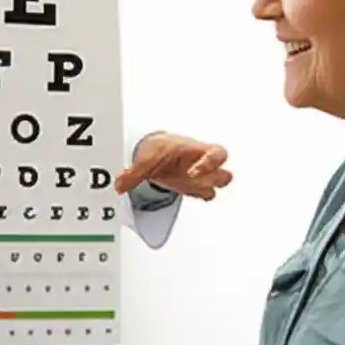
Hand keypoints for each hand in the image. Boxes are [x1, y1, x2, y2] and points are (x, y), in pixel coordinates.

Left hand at [114, 132, 230, 200]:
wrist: (158, 149)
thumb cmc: (159, 148)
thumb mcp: (146, 159)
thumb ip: (132, 174)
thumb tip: (119, 185)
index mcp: (194, 149)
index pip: (216, 152)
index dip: (210, 163)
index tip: (193, 172)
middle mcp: (201, 163)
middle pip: (225, 173)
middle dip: (214, 179)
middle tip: (194, 180)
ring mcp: (201, 176)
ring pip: (219, 183)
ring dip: (207, 188)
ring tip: (189, 188)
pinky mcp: (196, 187)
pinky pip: (207, 193)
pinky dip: (198, 196)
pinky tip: (185, 194)